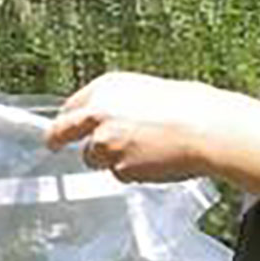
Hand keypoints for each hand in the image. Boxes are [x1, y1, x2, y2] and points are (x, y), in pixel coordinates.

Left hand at [44, 73, 229, 182]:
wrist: (207, 129)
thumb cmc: (189, 108)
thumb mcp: (146, 91)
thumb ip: (117, 105)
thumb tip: (103, 119)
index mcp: (106, 87)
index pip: (71, 105)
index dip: (67, 118)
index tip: (61, 125)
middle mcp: (99, 112)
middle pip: (62, 130)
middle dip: (57, 139)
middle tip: (53, 144)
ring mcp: (105, 142)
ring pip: (93, 158)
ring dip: (108, 158)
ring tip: (143, 151)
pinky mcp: (118, 166)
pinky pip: (119, 173)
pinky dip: (132, 171)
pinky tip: (153, 161)